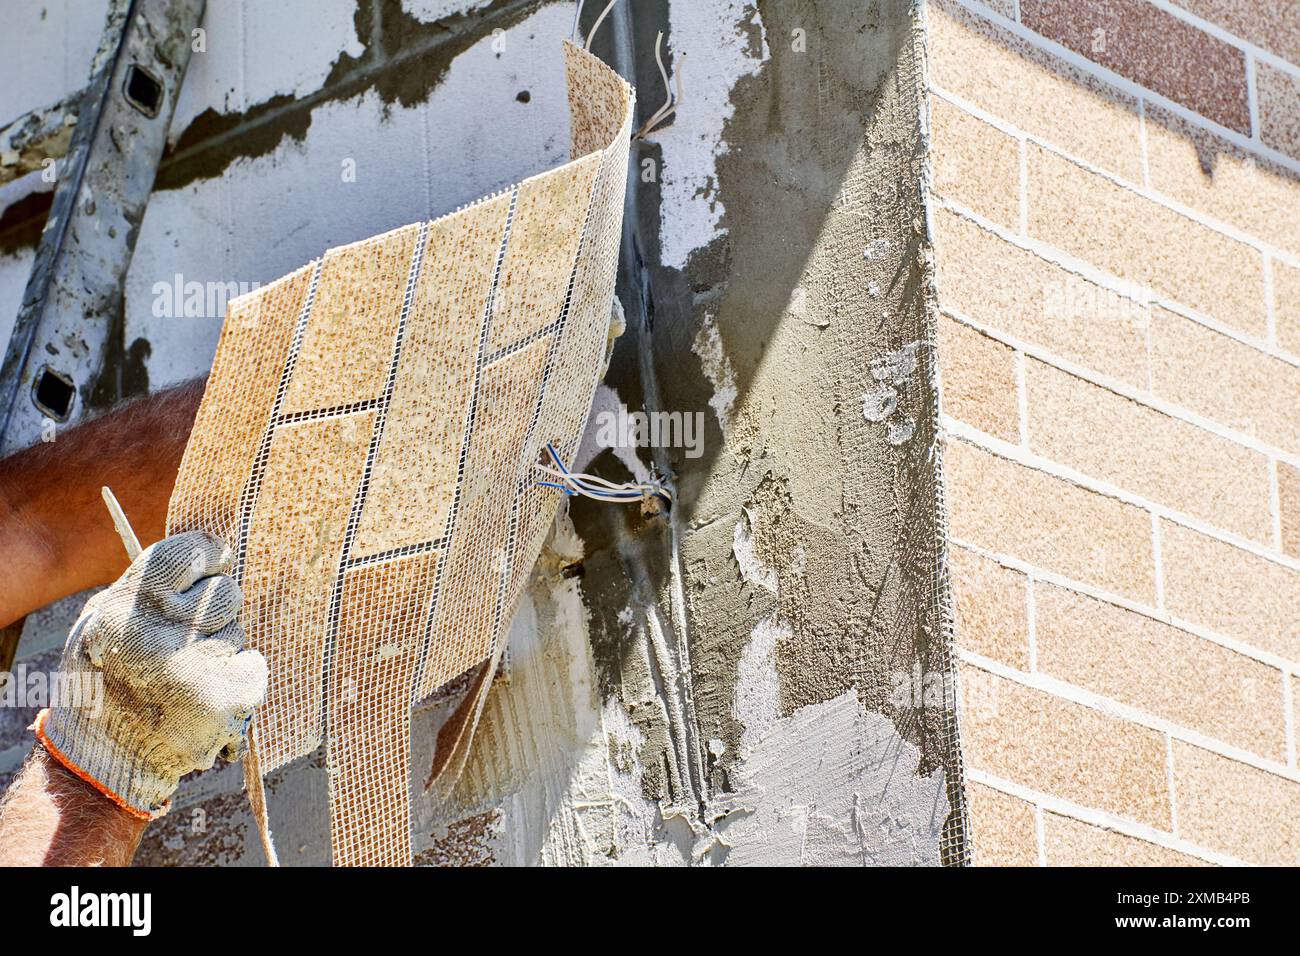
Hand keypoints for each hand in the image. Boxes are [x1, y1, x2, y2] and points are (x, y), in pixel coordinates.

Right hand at [35, 531, 266, 817]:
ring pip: (238, 631)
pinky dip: (239, 679)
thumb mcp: (102, 623)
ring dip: (222, 650)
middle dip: (215, 613)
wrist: (105, 761)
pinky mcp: (225, 696)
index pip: (190, 552)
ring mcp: (193, 665)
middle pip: (227, 593)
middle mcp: (157, 632)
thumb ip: (146, 586)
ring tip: (184, 678)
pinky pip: (253, 664)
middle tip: (186, 643)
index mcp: (124, 606)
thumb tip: (207, 550)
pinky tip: (206, 697)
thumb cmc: (106, 682)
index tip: (218, 560)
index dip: (210, 554)